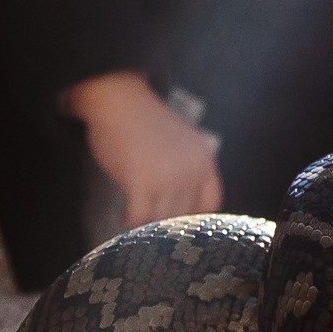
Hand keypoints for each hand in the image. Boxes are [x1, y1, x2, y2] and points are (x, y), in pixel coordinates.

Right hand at [65, 72, 223, 228]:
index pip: (210, 205)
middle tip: (151, 228)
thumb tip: (185, 206)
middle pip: (183, 216)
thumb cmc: (149, 123)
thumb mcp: (184, 145)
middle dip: (166, 225)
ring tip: (137, 223)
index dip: (193, 218)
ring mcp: (168, 178)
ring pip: (161, 220)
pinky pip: (139, 218)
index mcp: (206, 162)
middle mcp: (192, 172)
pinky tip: (124, 218)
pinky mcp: (141, 182)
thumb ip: (190, 171)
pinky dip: (130, 225)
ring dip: (147, 227)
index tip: (177, 224)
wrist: (122, 103)